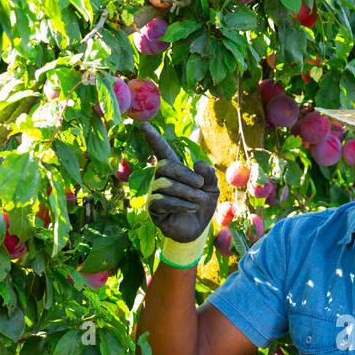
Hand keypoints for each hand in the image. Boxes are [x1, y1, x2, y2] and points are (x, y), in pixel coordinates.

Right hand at [136, 123, 218, 265]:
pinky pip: (163, 201)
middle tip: (200, 186)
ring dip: (187, 192)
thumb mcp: (211, 188)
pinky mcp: (153, 209)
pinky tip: (192, 207)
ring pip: (166, 185)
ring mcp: (154, 193)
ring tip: (200, 200)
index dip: (153, 138)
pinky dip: (181, 204)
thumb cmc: (201, 204)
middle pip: (165, 166)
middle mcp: (160, 178)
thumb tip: (198, 163)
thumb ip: (209, 175)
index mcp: (173, 169)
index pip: (161, 151)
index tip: (143, 125)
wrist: (197, 229)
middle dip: (185, 174)